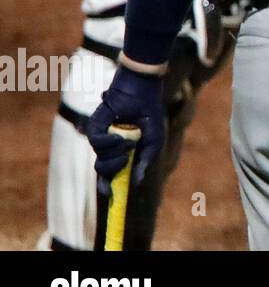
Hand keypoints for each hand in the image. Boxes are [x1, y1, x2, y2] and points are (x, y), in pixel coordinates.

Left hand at [86, 66, 165, 193]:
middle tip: (124, 163)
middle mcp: (110, 147)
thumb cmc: (150, 113)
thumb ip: (145, 162)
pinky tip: (119, 135)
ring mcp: (102, 136)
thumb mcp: (154, 142)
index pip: (112, 174)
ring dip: (114, 153)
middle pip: (103, 170)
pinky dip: (108, 142)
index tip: (111, 196)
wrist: (143, 90)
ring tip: (129, 141)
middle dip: (111, 172)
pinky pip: (96, 142)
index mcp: (123, 152)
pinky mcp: (95, 125)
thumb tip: (136, 183)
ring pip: (100, 157)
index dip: (109, 186)